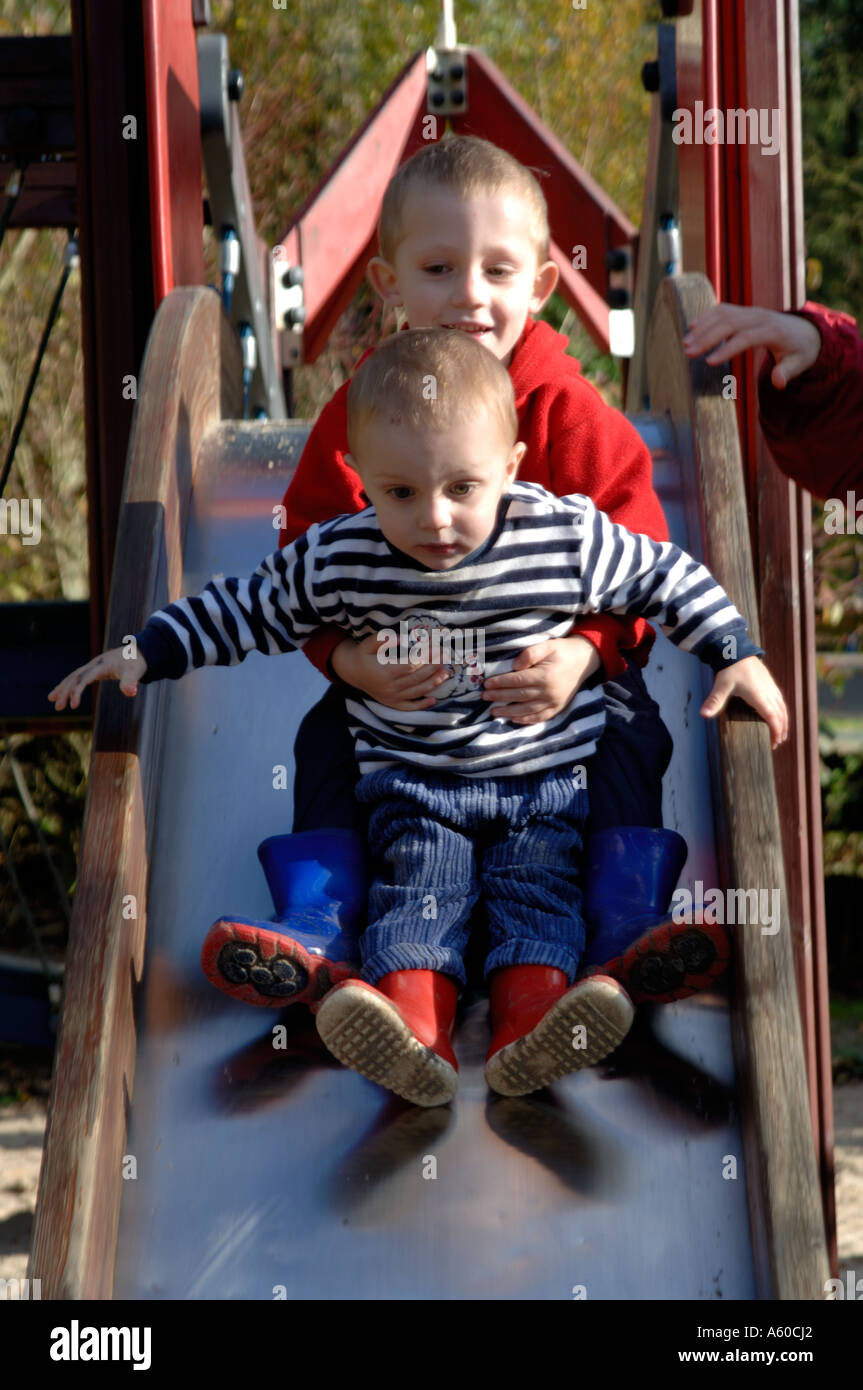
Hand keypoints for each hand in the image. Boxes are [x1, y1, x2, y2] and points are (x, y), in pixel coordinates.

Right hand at [48, 646, 148, 710]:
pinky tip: (62, 693)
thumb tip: (130, 692)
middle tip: (58, 708)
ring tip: (51, 699)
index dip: (77, 691)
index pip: (84, 678)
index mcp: (101, 665)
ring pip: (74, 676)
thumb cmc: (136, 663)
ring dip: (63, 688)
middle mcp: (94, 664)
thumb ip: (131, 681)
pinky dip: (69, 684)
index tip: (73, 706)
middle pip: (75, 677)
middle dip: (65, 691)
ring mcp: (93, 666)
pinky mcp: (94, 670)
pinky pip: (78, 677)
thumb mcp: (135, 672)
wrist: (138, 652)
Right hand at [330, 631, 451, 710]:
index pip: (410, 664)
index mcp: (384, 672)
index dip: (424, 656)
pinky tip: (434, 700)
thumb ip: (383, 639)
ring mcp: (391, 697)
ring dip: (433, 683)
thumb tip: (401, 639)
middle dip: (433, 666)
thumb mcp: (368, 643)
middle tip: (445, 656)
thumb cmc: (363, 655)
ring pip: (416, 691)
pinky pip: (409, 707)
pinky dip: (422, 705)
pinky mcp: (392, 703)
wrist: (351, 672)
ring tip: (446, 673)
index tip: (434, 646)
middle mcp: (389, 687)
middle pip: (417, 677)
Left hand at [481, 634, 601, 723]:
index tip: (487, 684)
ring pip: (527, 710)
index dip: (500, 683)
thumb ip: (530, 654)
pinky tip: (513, 719)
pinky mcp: (558, 707)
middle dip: (499, 697)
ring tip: (493, 711)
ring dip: (508, 712)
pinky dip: (526, 720)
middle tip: (484, 697)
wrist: (584, 660)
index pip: (517, 681)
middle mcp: (549, 692)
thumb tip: (514, 666)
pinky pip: (540, 717)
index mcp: (545, 676)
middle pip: (519, 696)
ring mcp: (554, 702)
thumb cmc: (562, 651)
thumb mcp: (547, 645)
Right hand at [683, 304, 821, 388]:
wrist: (804, 330)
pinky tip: (691, 327)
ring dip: (702, 327)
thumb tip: (778, 383)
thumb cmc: (799, 351)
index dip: (726, 349)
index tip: (709, 362)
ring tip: (686, 344)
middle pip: (729, 323)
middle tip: (688, 353)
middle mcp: (759, 316)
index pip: (746, 337)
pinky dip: (706, 316)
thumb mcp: (799, 364)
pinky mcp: (743, 311)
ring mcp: (750, 311)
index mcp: (772, 330)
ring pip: (722, 314)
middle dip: (707, 337)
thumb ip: (787, 373)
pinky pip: (722, 309)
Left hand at [700, 656, 787, 748]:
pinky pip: (780, 700)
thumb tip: (703, 715)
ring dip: (784, 721)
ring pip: (783, 707)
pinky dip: (782, 710)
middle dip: (781, 729)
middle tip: (778, 743)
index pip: (772, 717)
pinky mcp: (770, 682)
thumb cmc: (730, 668)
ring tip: (781, 733)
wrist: (737, 650)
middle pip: (781, 714)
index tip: (775, 743)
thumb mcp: (721, 686)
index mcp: (759, 696)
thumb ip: (714, 701)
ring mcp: (771, 687)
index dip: (776, 731)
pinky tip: (778, 714)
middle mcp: (768, 692)